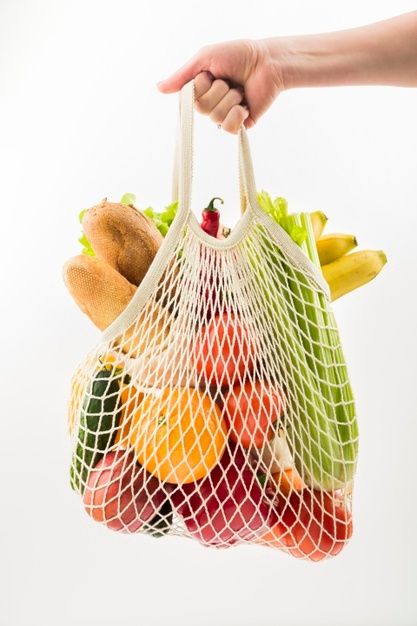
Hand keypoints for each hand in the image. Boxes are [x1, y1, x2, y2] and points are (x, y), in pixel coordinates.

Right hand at [157, 39, 284, 133]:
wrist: (267, 63)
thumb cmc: (238, 55)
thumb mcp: (205, 59)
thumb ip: (182, 76)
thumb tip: (158, 88)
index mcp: (201, 89)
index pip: (189, 98)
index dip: (201, 85)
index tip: (211, 73)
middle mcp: (211, 104)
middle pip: (202, 108)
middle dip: (218, 91)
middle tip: (229, 80)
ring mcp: (225, 116)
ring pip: (216, 117)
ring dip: (231, 99)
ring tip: (240, 90)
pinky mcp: (240, 125)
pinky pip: (229, 128)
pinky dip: (237, 114)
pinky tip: (245, 105)